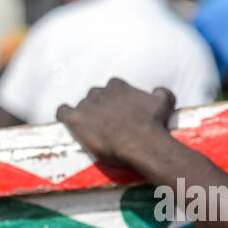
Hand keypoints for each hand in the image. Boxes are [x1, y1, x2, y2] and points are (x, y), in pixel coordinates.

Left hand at [55, 79, 175, 168]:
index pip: (112, 86)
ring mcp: (86, 105)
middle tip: (105, 123)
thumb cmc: (154, 123)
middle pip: (94, 95)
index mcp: (118, 86)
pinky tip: (67, 121)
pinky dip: (63, 115)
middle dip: (98, 106)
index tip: (118, 110)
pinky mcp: (74, 119)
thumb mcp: (165, 102)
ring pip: (80, 105)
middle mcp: (100, 92)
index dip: (114, 98)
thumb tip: (158, 90)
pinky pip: (61, 111)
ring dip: (84, 114)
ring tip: (91, 129)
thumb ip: (161, 92)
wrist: (140, 141)